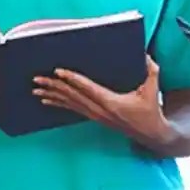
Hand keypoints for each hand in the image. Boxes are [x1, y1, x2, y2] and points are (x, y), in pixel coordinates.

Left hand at [32, 56, 168, 143]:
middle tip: (37, 79)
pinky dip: (59, 103)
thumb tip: (145, 55)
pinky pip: (73, 109)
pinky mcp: (95, 118)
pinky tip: (46, 100)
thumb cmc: (150, 110)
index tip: (58, 71)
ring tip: (36, 89)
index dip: (72, 79)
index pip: (87, 88)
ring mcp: (96, 116)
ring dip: (52, 95)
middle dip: (54, 87)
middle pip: (73, 96)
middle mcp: (100, 110)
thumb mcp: (153, 90)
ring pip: (70, 104)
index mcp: (111, 102)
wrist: (150, 134)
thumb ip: (151, 70)